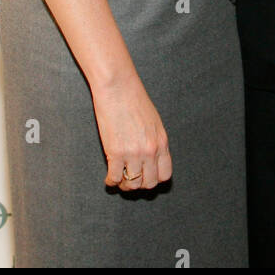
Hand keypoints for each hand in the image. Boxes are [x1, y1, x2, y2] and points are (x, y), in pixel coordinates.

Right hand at [91, 73, 172, 189]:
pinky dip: (111, 181)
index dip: (155, 179)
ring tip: (119, 179)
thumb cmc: (134, 101)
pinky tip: (109, 178)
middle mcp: (151, 150)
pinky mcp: (115, 152)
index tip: (146, 177)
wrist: (118, 88)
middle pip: (149, 183)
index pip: (165, 174)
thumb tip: (151, 158)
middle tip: (131, 180)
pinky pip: (115, 178)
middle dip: (139, 185)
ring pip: (132, 184)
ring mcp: (134, 153)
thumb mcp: (154, 122)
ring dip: (125, 185)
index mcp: (162, 142)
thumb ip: (154, 141)